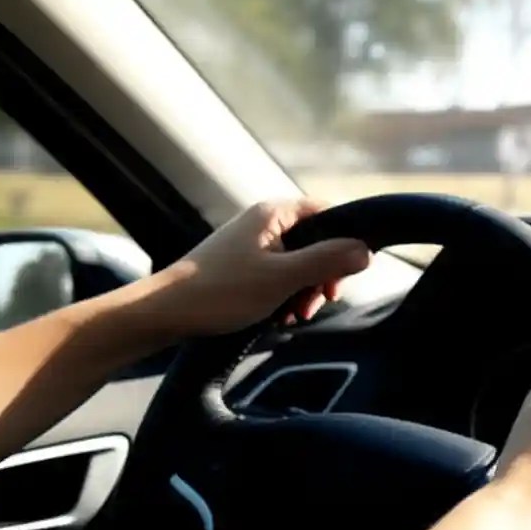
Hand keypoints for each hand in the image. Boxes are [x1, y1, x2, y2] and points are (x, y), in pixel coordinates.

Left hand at [154, 198, 370, 335]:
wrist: (164, 312)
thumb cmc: (221, 292)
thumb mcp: (283, 277)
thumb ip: (327, 261)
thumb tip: (366, 251)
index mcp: (274, 213)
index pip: (328, 212)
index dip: (345, 241)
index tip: (344, 274)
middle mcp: (264, 222)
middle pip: (317, 241)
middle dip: (324, 274)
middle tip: (318, 303)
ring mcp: (251, 244)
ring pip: (299, 262)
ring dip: (306, 290)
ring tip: (295, 315)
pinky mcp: (241, 266)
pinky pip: (279, 275)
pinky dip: (286, 295)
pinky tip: (280, 317)